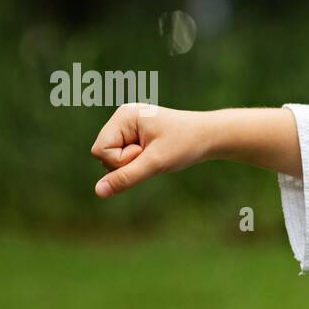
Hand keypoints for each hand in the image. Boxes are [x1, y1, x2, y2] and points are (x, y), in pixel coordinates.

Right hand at [90, 103, 210, 197]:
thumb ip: (126, 177)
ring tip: (157, 153)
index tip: (147, 153)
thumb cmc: (186, 145)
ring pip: (112, 159)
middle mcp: (122, 119)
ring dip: (134, 164)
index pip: (100, 150)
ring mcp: (128, 127)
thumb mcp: (155, 163)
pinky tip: (155, 154)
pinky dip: (139, 163)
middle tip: (155, 153)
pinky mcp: (135, 136)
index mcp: (124, 116)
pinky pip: (124, 158)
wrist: (211, 136)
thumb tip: (98, 192)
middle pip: (103, 155)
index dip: (121, 161)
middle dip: (128, 163)